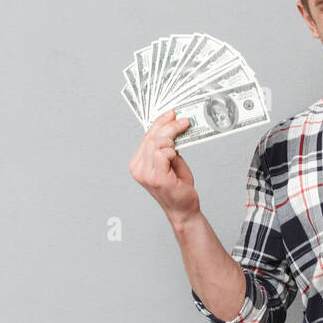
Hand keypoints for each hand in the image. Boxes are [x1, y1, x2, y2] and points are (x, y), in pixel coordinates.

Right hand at [128, 109, 199, 226]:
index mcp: (138, 163)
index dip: (159, 123)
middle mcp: (138, 168)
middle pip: (151, 138)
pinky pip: (163, 154)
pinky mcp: (157, 178)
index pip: (147, 136)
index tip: (171, 114)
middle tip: (184, 122)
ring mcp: (146, 174)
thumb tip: (172, 126)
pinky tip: (176, 157)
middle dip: (169, 126)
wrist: (184, 209)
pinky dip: (172, 152)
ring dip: (171, 139)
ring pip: (156, 144)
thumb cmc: (178, 187)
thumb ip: (166, 146)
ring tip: (181, 142)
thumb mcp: (171, 161)